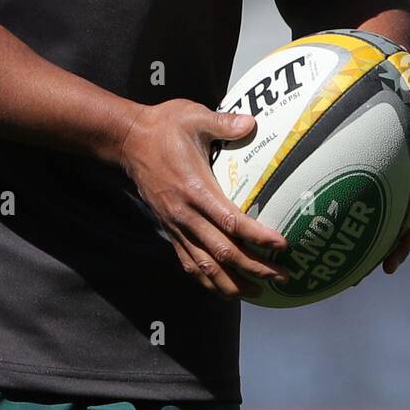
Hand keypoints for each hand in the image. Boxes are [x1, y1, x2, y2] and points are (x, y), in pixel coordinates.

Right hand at [118, 100, 288, 300]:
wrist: (128, 141)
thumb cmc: (164, 127)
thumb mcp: (193, 116)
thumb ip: (223, 123)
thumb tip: (252, 123)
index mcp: (195, 189)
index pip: (231, 222)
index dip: (258, 237)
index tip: (282, 246)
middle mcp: (185, 214)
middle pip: (222, 252)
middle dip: (254, 268)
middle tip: (282, 277)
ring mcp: (175, 225)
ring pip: (204, 265)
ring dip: (231, 283)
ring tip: (258, 293)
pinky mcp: (168, 229)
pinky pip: (188, 262)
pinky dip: (206, 279)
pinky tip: (223, 288)